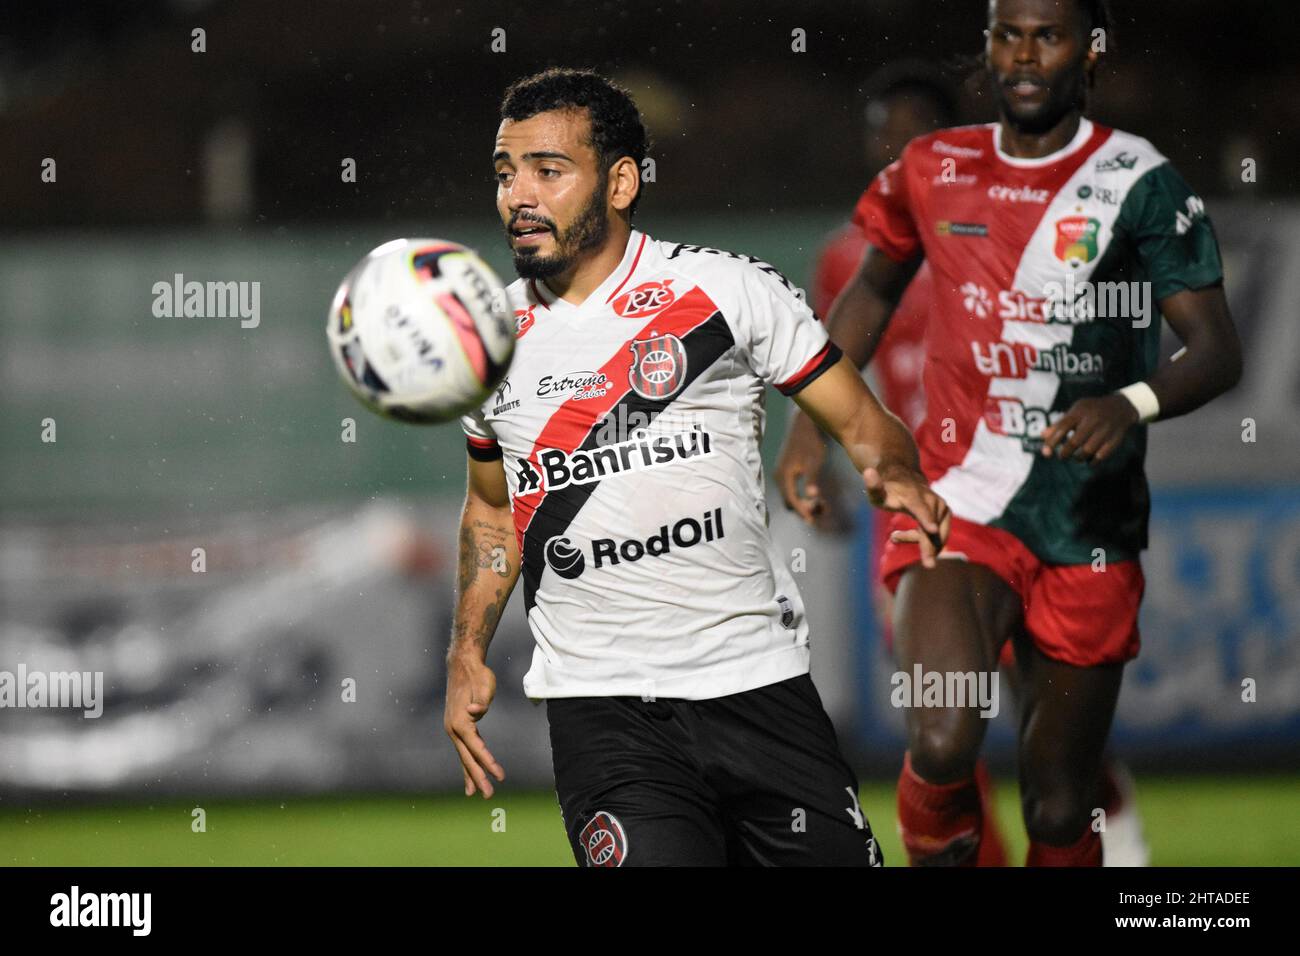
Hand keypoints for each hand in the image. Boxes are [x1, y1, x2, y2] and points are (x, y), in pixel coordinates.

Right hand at [443, 654, 504, 797]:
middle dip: (478, 777)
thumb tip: (475, 712)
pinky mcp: (457, 727)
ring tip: (474, 793)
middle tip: (488, 795)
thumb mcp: (485, 686)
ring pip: (463, 757)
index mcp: (460, 722)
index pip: (476, 748)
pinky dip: (467, 763)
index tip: (500, 776)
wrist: (463, 665)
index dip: (489, 763)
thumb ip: (481, 701)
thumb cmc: (478, 676)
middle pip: (467, 758)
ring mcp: (454, 729)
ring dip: (470, 775)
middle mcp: (454, 729)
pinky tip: (470, 774)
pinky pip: (463, 750)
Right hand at [776, 413, 835, 527]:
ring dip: (803, 503)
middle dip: (804, 509)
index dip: (803, 511)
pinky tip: (814, 494)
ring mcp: (782, 474)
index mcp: (784, 476)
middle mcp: (779, 477)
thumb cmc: (811, 443)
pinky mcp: (786, 471)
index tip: (814, 520)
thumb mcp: (814, 461)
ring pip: (790, 496)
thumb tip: (812, 496)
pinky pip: (791, 489)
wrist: (805, 426)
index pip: (791, 500)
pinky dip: (801, 495)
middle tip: (820, 511)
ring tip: (820, 504)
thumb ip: (812, 479)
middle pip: (789, 501)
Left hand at [865, 464, 950, 568]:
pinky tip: (907, 535)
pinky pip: (939, 534)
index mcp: (913, 497)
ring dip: (920, 542)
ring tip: (896, 536)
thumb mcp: (877, 492)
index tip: (932, 529)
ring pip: (936, 534)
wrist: (905, 478)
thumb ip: (873, 487)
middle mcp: (931, 500)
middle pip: (932, 529)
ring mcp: (941, 506)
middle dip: (931, 546)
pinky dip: (926, 540)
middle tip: (928, 564)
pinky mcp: (946, 513)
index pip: (920, 509)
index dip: (926, 519)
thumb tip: (867, 472)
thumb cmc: (888, 490)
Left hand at [1040, 394, 1138, 463]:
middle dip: (1064, 453)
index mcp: (1080, 412)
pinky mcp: (1115, 439)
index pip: (1062, 428)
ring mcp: (1105, 430)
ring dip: (1078, 458)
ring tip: (1076, 457)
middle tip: (1061, 456)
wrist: (1121, 407)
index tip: (1045, 453)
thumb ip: (1060, 423)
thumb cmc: (1091, 410)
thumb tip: (1043, 436)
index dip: (1051, 442)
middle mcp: (1093, 420)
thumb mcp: (1075, 411)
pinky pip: (1101, 456)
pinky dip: (1092, 461)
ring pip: (1087, 451)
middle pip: (1074, 442)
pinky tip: (1088, 460)